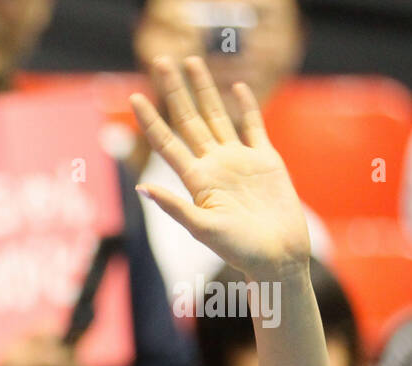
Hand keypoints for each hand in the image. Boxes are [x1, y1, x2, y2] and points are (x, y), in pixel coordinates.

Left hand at [130, 56, 309, 279]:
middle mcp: (214, 165)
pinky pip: (253, 127)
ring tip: (193, 62)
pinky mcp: (266, 161)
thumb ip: (175, 206)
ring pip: (218, 116)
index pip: (166, 142)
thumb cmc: (240, 250)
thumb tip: (141, 188)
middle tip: (161, 60)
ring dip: (206, 90)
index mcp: (197, 179)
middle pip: (190, 119)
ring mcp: (239, 161)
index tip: (133, 96)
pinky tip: (238, 88)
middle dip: (175, 91)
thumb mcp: (202, 228)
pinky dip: (246, 107)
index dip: (150, 119)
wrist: (278, 257)